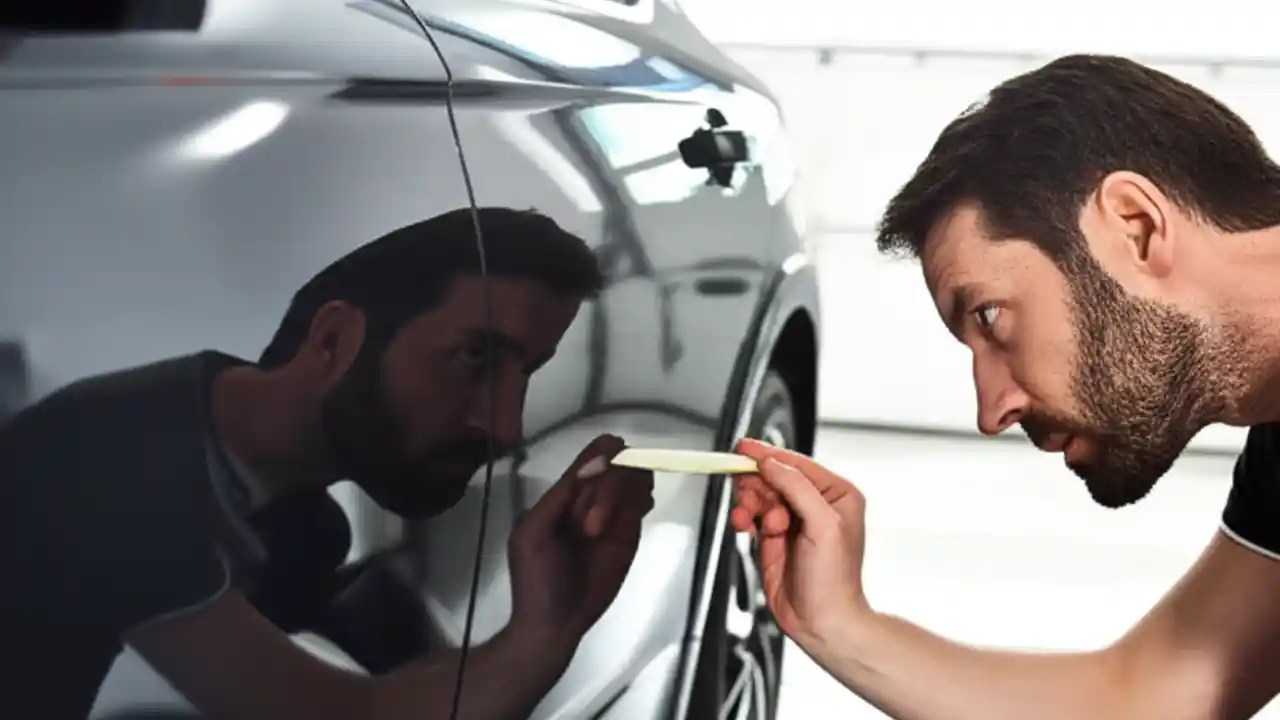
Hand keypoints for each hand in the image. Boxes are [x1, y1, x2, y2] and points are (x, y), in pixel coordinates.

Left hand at [507, 434, 654, 646]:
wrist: (555, 621)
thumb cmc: (536, 577)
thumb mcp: (534, 531)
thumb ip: (561, 495)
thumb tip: (596, 460)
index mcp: (564, 496)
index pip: (589, 461)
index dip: (602, 453)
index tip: (614, 451)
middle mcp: (590, 500)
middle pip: (616, 467)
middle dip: (608, 488)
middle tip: (591, 528)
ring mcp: (612, 516)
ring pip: (633, 481)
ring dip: (622, 495)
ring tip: (599, 532)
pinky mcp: (629, 534)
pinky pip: (642, 504)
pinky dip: (641, 500)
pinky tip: (630, 517)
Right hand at [730, 438, 870, 650]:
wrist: (822, 622)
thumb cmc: (834, 580)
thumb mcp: (822, 525)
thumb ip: (796, 488)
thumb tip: (770, 462)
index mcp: (836, 494)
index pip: (797, 464)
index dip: (768, 455)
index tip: (743, 448)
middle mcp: (814, 504)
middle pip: (773, 477)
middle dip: (756, 484)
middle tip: (746, 494)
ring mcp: (792, 521)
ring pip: (758, 495)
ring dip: (748, 502)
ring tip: (746, 518)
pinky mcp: (772, 538)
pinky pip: (751, 515)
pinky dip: (742, 516)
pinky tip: (742, 524)